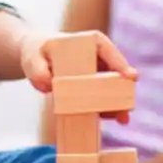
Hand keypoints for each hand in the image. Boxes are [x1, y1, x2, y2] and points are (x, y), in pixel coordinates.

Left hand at [24, 30, 138, 122]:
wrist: (35, 57)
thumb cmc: (36, 51)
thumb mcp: (32, 57)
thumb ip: (37, 69)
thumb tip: (48, 85)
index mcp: (91, 42)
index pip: (110, 52)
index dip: (121, 65)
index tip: (130, 77)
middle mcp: (100, 57)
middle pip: (116, 74)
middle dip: (123, 91)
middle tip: (127, 108)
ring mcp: (99, 73)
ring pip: (113, 89)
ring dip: (118, 104)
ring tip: (122, 120)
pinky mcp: (94, 87)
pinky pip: (103, 99)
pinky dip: (106, 109)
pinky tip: (108, 119)